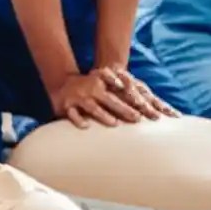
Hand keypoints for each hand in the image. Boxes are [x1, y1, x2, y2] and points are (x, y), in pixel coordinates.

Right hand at [51, 70, 175, 128]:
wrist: (62, 83)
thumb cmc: (90, 86)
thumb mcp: (105, 82)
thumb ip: (124, 91)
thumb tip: (148, 102)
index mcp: (103, 84)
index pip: (121, 93)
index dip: (134, 100)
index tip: (146, 109)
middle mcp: (92, 90)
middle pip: (110, 100)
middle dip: (124, 109)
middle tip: (137, 118)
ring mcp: (79, 98)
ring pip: (93, 107)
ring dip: (104, 115)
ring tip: (115, 123)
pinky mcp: (67, 106)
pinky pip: (72, 114)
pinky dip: (78, 119)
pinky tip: (86, 127)